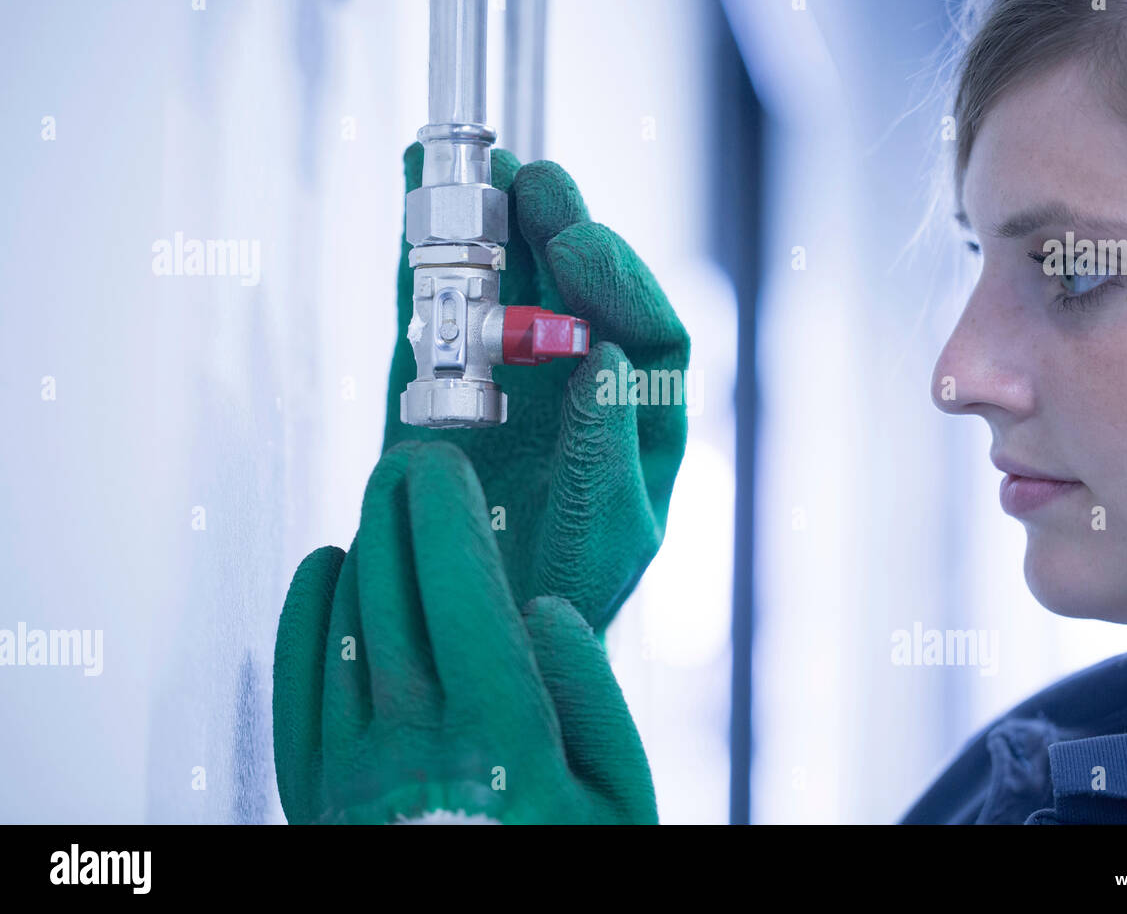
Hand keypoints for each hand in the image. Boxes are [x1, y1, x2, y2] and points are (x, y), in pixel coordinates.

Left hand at [272, 440, 657, 823]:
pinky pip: (295, 688)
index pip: (457, 585)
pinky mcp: (314, 800)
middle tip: (407, 462)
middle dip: (396, 509)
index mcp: (504, 734)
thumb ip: (591, 697)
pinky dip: (302, 619)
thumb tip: (539, 611)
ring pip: (344, 626)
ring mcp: (354, 775)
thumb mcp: (624, 802)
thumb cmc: (570, 875)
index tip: (441, 462)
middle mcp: (417, 744)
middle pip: (393, 590)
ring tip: (377, 506)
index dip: (441, 508)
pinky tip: (319, 574)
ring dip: (360, 549)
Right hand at [382, 146, 689, 634]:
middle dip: (560, 229)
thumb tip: (604, 358)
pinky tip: (413, 191)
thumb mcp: (600, 538)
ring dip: (493, 219)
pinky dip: (421, 252)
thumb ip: (605, 455)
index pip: (649, 330)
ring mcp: (507, 373)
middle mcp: (579, 383)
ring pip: (510, 282)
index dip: (620, 280)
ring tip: (470, 166)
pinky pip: (434, 305)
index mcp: (639, 417)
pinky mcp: (437, 377)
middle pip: (582, 288)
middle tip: (531, 180)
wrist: (466, 628)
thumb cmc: (557, 595)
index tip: (577, 246)